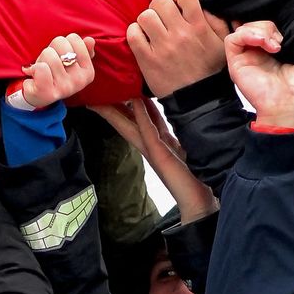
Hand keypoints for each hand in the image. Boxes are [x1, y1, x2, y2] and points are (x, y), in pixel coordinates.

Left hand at [18, 33, 94, 108]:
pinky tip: (34, 75)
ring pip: (49, 54)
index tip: (60, 56)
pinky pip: (41, 68)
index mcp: (88, 72)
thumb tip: (89, 40)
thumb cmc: (54, 73)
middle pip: (60, 43)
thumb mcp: (70, 61)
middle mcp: (79, 81)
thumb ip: (83, 50)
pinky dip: (33, 68)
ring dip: (40, 59)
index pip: (74, 38)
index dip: (62, 43)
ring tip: (41, 70)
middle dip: (50, 49)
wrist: (38, 95)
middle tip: (48, 64)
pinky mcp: (47, 93)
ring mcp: (64, 88)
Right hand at [92, 97, 215, 222]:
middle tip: (94, 93)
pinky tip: (136, 101)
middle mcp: (152, 147)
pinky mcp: (161, 155)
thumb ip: (178, 137)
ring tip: (102, 96)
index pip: (139, 120)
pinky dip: (142, 115)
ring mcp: (154, 152)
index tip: (115, 89)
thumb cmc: (195, 180)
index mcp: (158, 145)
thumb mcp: (186, 150)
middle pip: (127, 123)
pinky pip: (150, 131)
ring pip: (131, 126)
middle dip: (111, 108)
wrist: (199, 203)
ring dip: (117, 110)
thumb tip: (180, 120)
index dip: (127, 104)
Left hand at [126, 0, 227, 96]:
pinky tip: (143, 39)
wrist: (199, 102)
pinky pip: (133, 34)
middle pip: (159, 1)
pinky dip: (135, 33)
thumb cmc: (210, 71)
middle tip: (162, 17)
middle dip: (159, 6)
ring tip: (152, 29)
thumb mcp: (222, 44)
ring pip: (144, 16)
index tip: (176, 3)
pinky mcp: (147, 60)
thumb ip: (215, 21)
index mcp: (199, 27)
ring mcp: (162, 47)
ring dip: (147, 20)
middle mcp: (180, 34)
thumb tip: (201, 5)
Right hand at [224, 25, 293, 127]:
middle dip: (268, 26)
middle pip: (254, 24)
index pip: (266, 28)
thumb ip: (292, 40)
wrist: (292, 107)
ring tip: (273, 44)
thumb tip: (287, 28)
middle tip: (280, 41)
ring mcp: (246, 58)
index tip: (286, 33)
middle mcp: (258, 54)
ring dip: (260, 30)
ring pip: (243, 28)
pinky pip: (232, 39)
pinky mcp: (236, 64)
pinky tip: (263, 42)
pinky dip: (247, 34)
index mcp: (273, 52)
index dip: (273, 24)